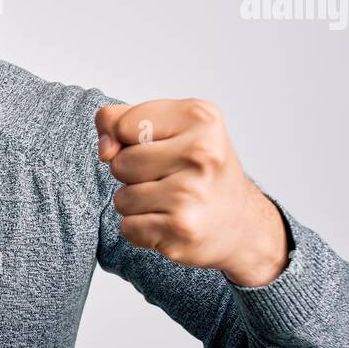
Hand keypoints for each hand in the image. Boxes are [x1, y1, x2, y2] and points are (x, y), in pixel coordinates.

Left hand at [95, 98, 287, 287]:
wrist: (243, 224)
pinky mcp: (182, 227)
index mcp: (199, 117)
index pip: (122, 123)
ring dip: (137, 205)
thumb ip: (122, 120)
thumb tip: (105, 149)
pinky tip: (170, 222)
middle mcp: (201, 152)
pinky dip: (142, 230)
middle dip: (132, 175)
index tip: (156, 148)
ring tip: (170, 201)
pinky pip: (128, 227)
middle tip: (169, 178)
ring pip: (122, 198)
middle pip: (120, 163)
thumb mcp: (171, 128)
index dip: (126, 140)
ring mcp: (191, 192)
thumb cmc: (199, 171)